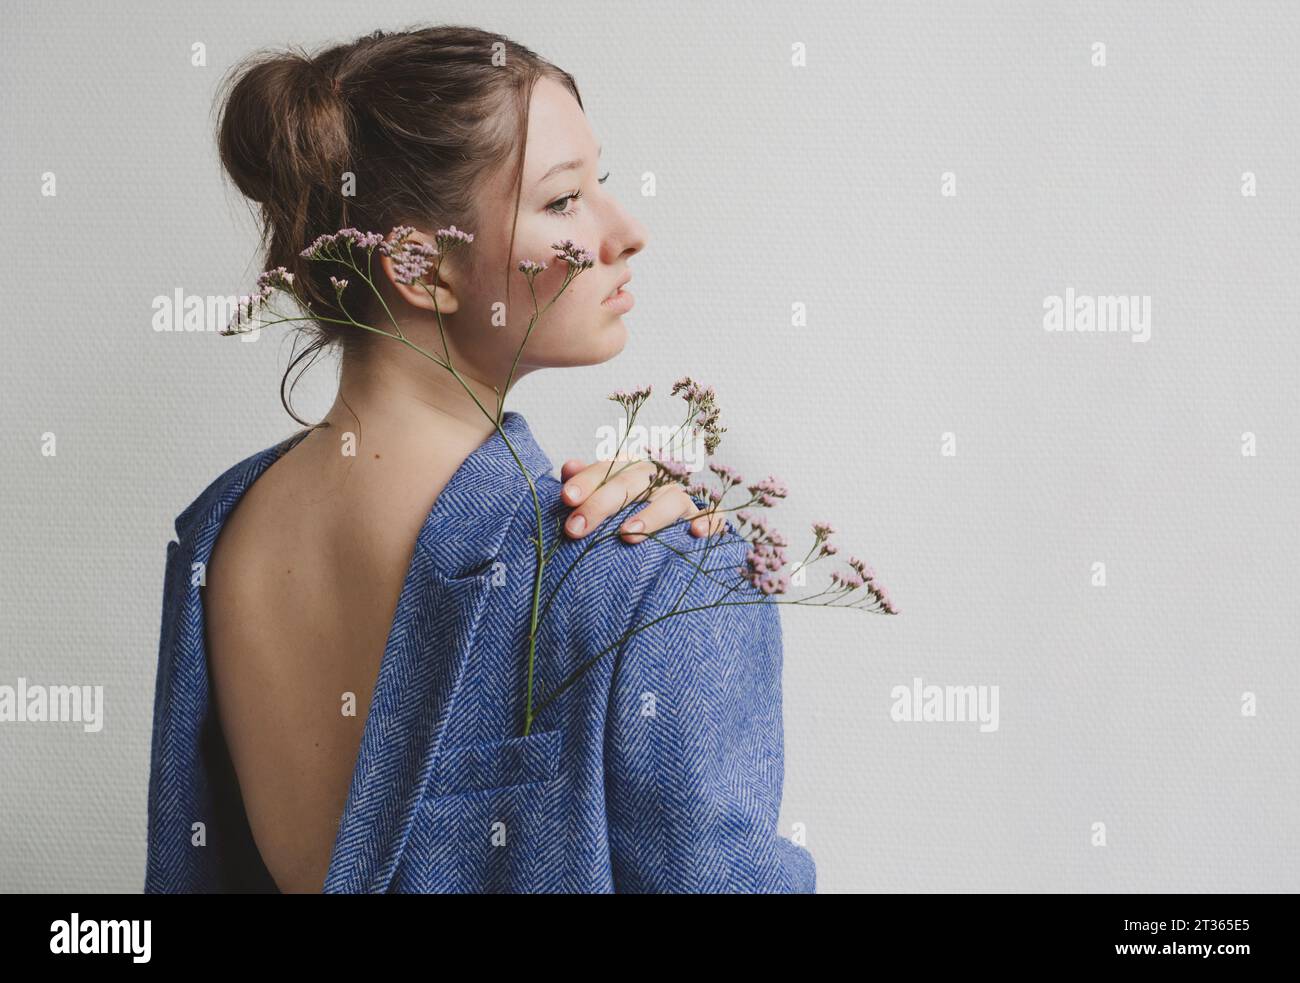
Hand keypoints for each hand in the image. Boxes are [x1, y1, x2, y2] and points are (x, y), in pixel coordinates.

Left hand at [559, 457, 727, 543]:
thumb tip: (567, 468)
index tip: (566, 498)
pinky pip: (713, 518)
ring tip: (627, 534)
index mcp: (630, 469)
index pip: (606, 469)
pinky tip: (694, 533)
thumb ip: (588, 481)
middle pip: (632, 484)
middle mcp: (658, 479)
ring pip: (672, 499)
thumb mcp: (606, 491)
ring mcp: (683, 499)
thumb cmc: (629, 507)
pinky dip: (707, 522)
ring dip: (651, 515)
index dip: (586, 482)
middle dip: (602, 504)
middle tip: (575, 529)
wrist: (672, 517)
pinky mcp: (707, 519)